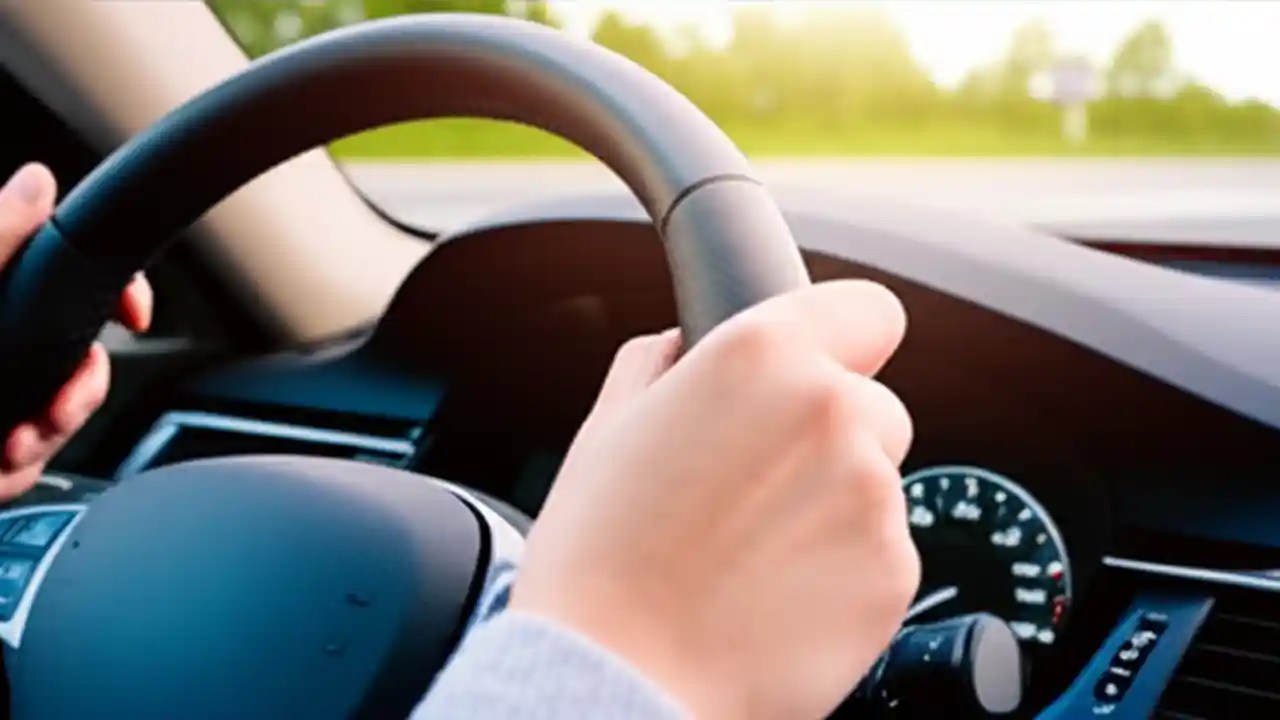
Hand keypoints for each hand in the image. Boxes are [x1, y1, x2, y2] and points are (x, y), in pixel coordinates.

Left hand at [0, 163, 151, 499]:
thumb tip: (35, 183)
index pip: (56, 273)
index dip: (108, 290)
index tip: (131, 315)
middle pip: (74, 350)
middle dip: (75, 389)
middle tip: (46, 410)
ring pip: (57, 410)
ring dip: (44, 436)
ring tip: (3, 451)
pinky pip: (27, 458)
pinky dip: (16, 469)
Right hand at [512, 281, 918, 719]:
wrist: (617, 679)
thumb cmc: (599, 559)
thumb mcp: (608, 427)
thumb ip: (660, 362)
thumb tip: (683, 346)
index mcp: (761, 356)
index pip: (870, 309)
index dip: (842, 340)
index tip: (822, 369)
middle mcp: (833, 412)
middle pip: (874, 405)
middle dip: (831, 436)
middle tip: (758, 486)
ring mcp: (874, 495)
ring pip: (878, 481)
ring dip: (835, 505)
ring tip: (754, 551)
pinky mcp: (894, 573)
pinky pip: (882, 552)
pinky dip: (844, 569)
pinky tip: (775, 593)